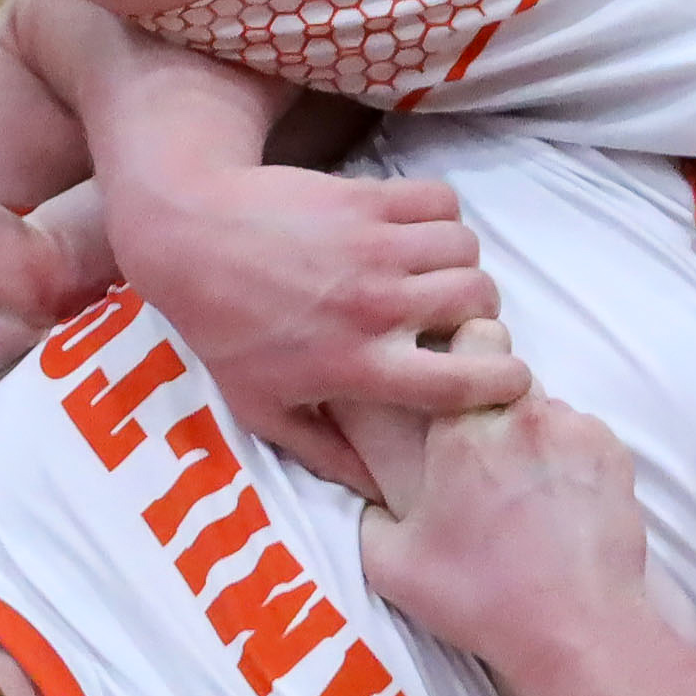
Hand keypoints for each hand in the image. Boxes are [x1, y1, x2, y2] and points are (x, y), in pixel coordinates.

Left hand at [111, 163, 528, 494]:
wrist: (188, 237)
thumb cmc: (224, 331)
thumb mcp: (265, 410)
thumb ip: (328, 455)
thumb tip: (381, 495)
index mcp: (358, 367)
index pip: (465, 382)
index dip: (505, 382)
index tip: (507, 377)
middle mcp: (374, 308)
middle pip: (478, 303)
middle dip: (480, 313)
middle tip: (454, 317)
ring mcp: (373, 249)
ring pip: (467, 249)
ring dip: (460, 262)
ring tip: (432, 273)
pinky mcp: (366, 200)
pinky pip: (442, 202)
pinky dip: (440, 217)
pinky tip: (413, 233)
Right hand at [355, 327, 653, 695]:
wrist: (578, 629)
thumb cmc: (482, 600)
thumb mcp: (391, 567)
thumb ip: (366, 515)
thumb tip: (361, 493)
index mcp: (463, 434)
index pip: (472, 339)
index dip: (465, 353)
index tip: (454, 383)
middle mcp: (524, 417)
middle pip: (509, 374)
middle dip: (495, 401)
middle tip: (485, 455)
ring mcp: (576, 432)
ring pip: (549, 407)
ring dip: (534, 434)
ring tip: (526, 490)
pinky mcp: (614, 455)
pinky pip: (584, 435)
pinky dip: (571, 458)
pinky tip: (560, 503)